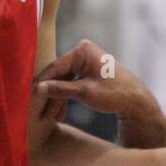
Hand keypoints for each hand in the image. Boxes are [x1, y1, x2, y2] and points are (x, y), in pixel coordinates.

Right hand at [35, 40, 161, 122]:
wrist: (136, 101)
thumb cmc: (114, 94)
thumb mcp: (84, 93)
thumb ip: (60, 89)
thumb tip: (38, 89)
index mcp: (83, 50)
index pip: (56, 66)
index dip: (43, 82)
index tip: (30, 96)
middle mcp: (83, 50)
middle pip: (59, 72)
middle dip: (51, 92)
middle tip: (39, 109)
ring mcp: (86, 59)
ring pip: (64, 79)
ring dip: (58, 96)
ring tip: (52, 115)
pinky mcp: (88, 69)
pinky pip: (71, 81)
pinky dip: (66, 95)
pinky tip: (60, 111)